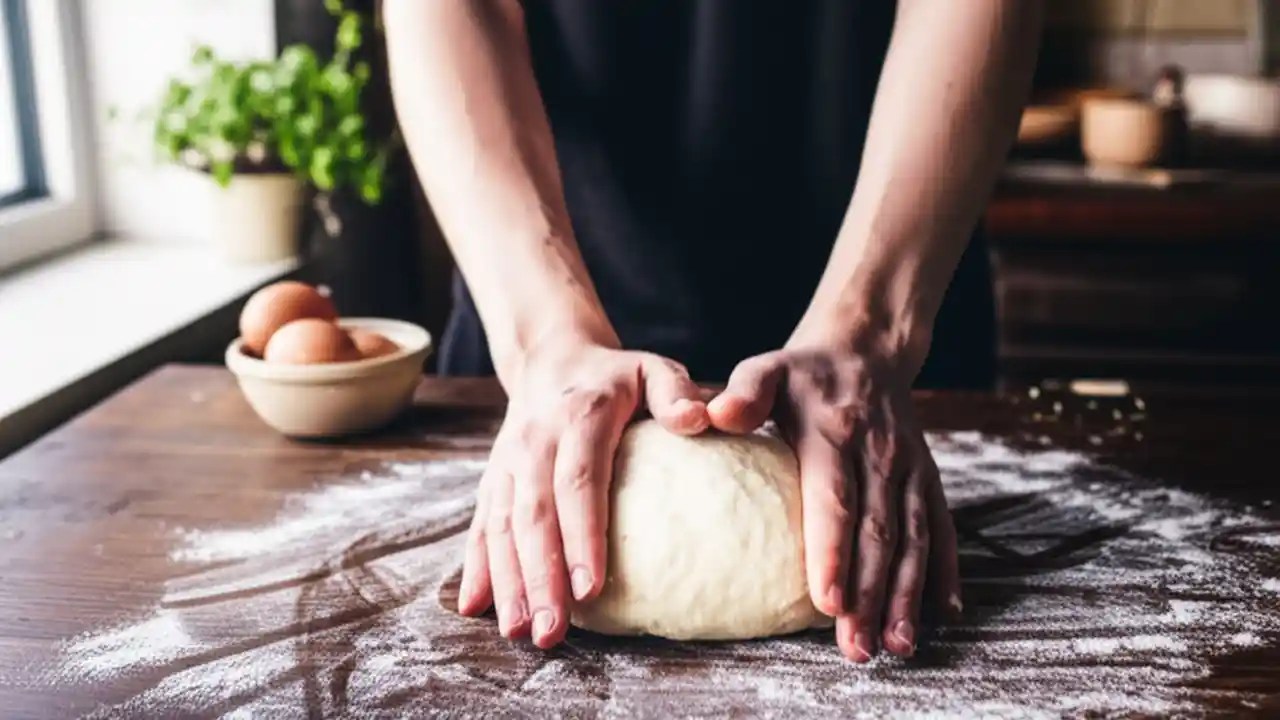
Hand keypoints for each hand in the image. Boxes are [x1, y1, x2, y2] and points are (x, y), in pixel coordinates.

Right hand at [457, 335, 707, 647]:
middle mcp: (534, 442)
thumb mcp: (654, 369)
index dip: (582, 535)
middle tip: (552, 632)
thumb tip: (699, 419)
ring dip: (508, 582)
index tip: (590, 588)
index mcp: (579, 417)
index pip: (578, 481)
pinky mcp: (492, 479)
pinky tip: (475, 607)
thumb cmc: (617, 378)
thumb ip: (675, 392)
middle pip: (535, 515)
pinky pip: (481, 524)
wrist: (553, 358)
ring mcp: (507, 462)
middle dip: (541, 577)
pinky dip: (475, 566)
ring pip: (502, 527)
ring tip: (518, 632)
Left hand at [707, 334, 960, 661]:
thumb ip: (743, 391)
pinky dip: (944, 571)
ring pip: (913, 539)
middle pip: (877, 533)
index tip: (827, 601)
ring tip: (895, 645)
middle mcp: (879, 454)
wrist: (866, 349)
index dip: (833, 552)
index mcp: (834, 433)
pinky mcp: (928, 478)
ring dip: (906, 595)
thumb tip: (715, 415)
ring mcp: (909, 468)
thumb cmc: (802, 373)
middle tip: (855, 647)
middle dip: (869, 595)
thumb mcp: (766, 368)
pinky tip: (941, 613)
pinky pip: (941, 527)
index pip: (834, 499)